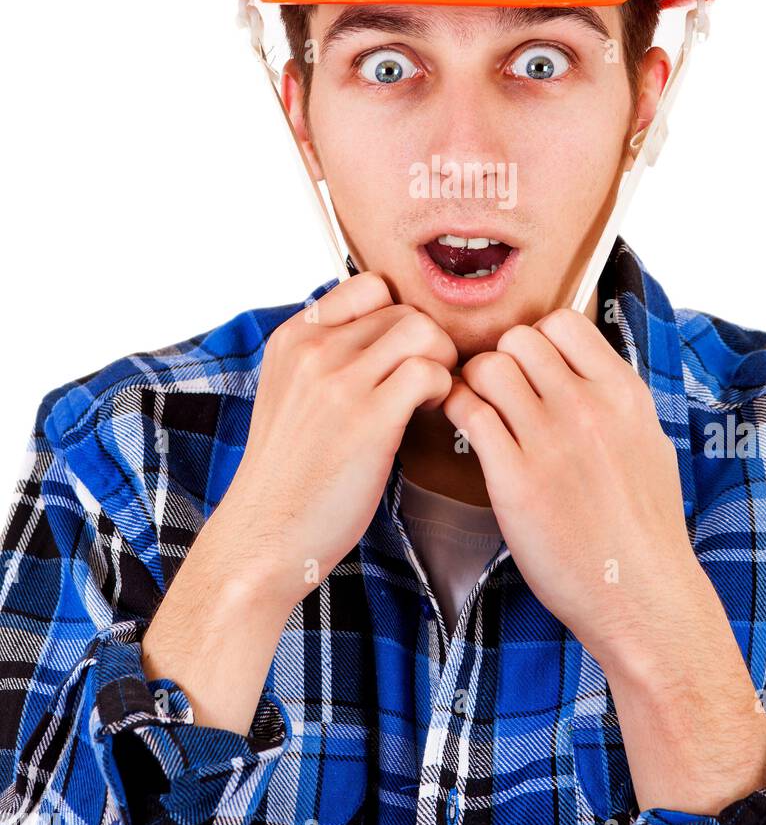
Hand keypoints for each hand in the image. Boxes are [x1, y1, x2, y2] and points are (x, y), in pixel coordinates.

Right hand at [220, 271, 456, 610]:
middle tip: (424, 383)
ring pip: (422, 331)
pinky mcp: (368, 418)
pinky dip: (444, 390)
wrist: (262, 537)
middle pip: (403, 309)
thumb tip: (382, 338)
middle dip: (426, 344)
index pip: (369, 286)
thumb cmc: (287, 476)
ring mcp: (339, 381)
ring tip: (429, 396)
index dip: (398, 316)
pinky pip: (430, 372)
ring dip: (440, 361)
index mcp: (293, 339)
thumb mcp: (289, 396)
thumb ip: (325, 360)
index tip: (399, 355)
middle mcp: (314, 350)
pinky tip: (430, 415)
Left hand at [442, 307, 698, 671]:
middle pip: (518, 338)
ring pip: (488, 368)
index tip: (533, 369)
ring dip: (474, 384)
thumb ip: (613, 401)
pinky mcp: (515, 479)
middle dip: (502, 359)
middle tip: (500, 392)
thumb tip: (581, 369)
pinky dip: (457, 413)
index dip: (538, 339)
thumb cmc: (645, 527)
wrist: (641, 595)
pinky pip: (469, 413)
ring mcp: (550, 441)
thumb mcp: (649, 443)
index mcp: (623, 393)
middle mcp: (587, 407)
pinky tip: (467, 432)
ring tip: (481, 411)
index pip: (563, 322)